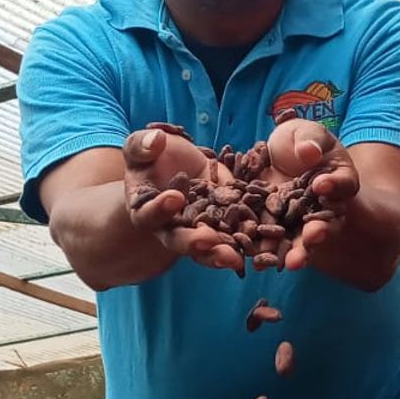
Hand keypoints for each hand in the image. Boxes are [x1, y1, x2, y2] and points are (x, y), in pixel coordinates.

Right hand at [121, 126, 243, 269]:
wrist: (174, 165)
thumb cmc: (151, 157)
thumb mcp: (141, 148)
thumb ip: (143, 146)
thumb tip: (156, 140)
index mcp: (145, 209)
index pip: (149, 213)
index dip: (160, 209)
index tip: (174, 198)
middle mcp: (170, 226)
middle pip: (179, 239)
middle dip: (193, 242)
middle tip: (208, 240)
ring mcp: (197, 228)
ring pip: (207, 247)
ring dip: (220, 253)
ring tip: (235, 258)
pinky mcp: (221, 222)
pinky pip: (232, 236)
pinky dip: (244, 242)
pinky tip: (258, 246)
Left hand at [262, 118, 357, 268]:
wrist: (280, 157)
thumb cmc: (301, 141)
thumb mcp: (306, 133)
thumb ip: (309, 140)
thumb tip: (308, 152)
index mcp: (339, 181)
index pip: (342, 184)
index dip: (334, 185)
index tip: (322, 184)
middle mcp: (324, 208)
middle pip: (326, 222)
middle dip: (320, 231)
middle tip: (315, 236)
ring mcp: (300, 221)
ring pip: (302, 239)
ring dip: (298, 252)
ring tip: (292, 263)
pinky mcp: (276, 228)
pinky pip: (275, 242)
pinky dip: (269, 252)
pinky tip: (260, 260)